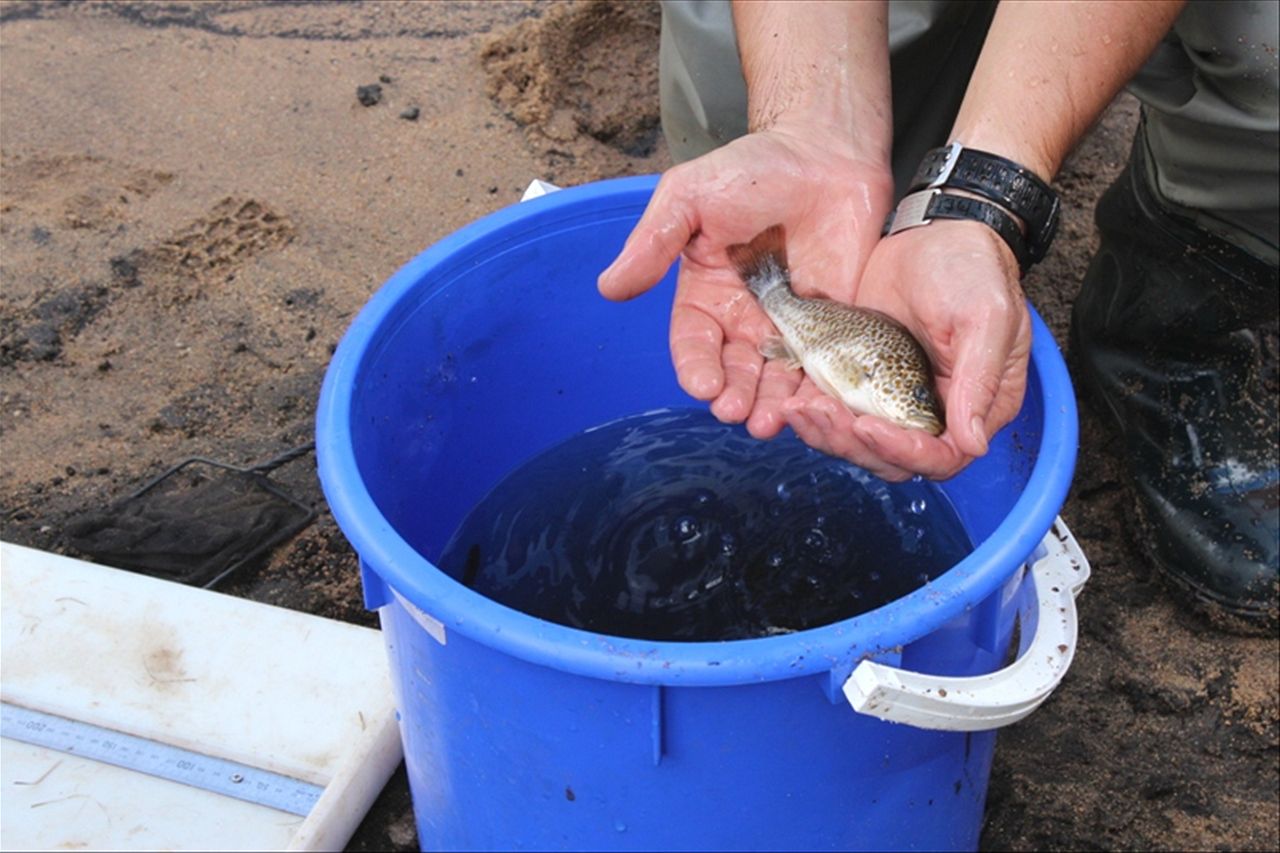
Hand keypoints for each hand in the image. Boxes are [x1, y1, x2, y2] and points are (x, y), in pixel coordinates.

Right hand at [598, 125, 893, 440]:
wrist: (824, 151)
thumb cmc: (753, 168)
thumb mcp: (689, 198)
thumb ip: (653, 243)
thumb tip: (608, 288)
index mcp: (704, 296)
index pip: (693, 343)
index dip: (695, 366)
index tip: (704, 385)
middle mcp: (744, 320)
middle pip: (734, 371)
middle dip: (733, 395)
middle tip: (737, 412)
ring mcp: (790, 327)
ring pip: (776, 380)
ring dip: (771, 405)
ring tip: (770, 422)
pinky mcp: (836, 326)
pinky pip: (825, 367)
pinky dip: (819, 391)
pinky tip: (817, 406)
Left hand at [783, 219, 1031, 479]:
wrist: (932, 233)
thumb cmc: (972, 270)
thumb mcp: (985, 317)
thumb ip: (979, 379)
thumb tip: (973, 442)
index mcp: (974, 405)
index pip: (939, 456)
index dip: (904, 451)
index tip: (869, 427)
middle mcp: (935, 413)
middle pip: (891, 457)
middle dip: (853, 443)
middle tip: (821, 413)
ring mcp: (894, 400)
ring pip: (857, 442)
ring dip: (826, 433)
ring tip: (799, 408)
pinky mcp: (861, 383)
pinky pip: (837, 413)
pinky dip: (815, 413)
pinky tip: (793, 399)